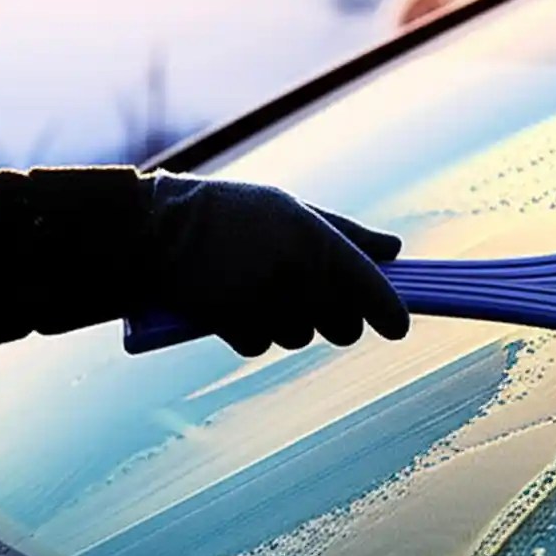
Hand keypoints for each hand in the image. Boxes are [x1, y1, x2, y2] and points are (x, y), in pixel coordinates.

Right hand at [140, 173, 409, 355]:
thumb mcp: (291, 209)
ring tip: (258, 284)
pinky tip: (234, 300)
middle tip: (308, 292)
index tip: (398, 326)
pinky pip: (261, 346)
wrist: (157, 228)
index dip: (390, 313)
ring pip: (300, 337)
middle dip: (334, 318)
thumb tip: (395, 250)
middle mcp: (296, 274)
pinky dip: (251, 331)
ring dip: (286, 321)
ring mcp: (265, 304)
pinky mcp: (234, 326)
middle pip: (343, 327)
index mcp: (316, 239)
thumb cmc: (231, 213)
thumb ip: (348, 234)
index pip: (370, 290)